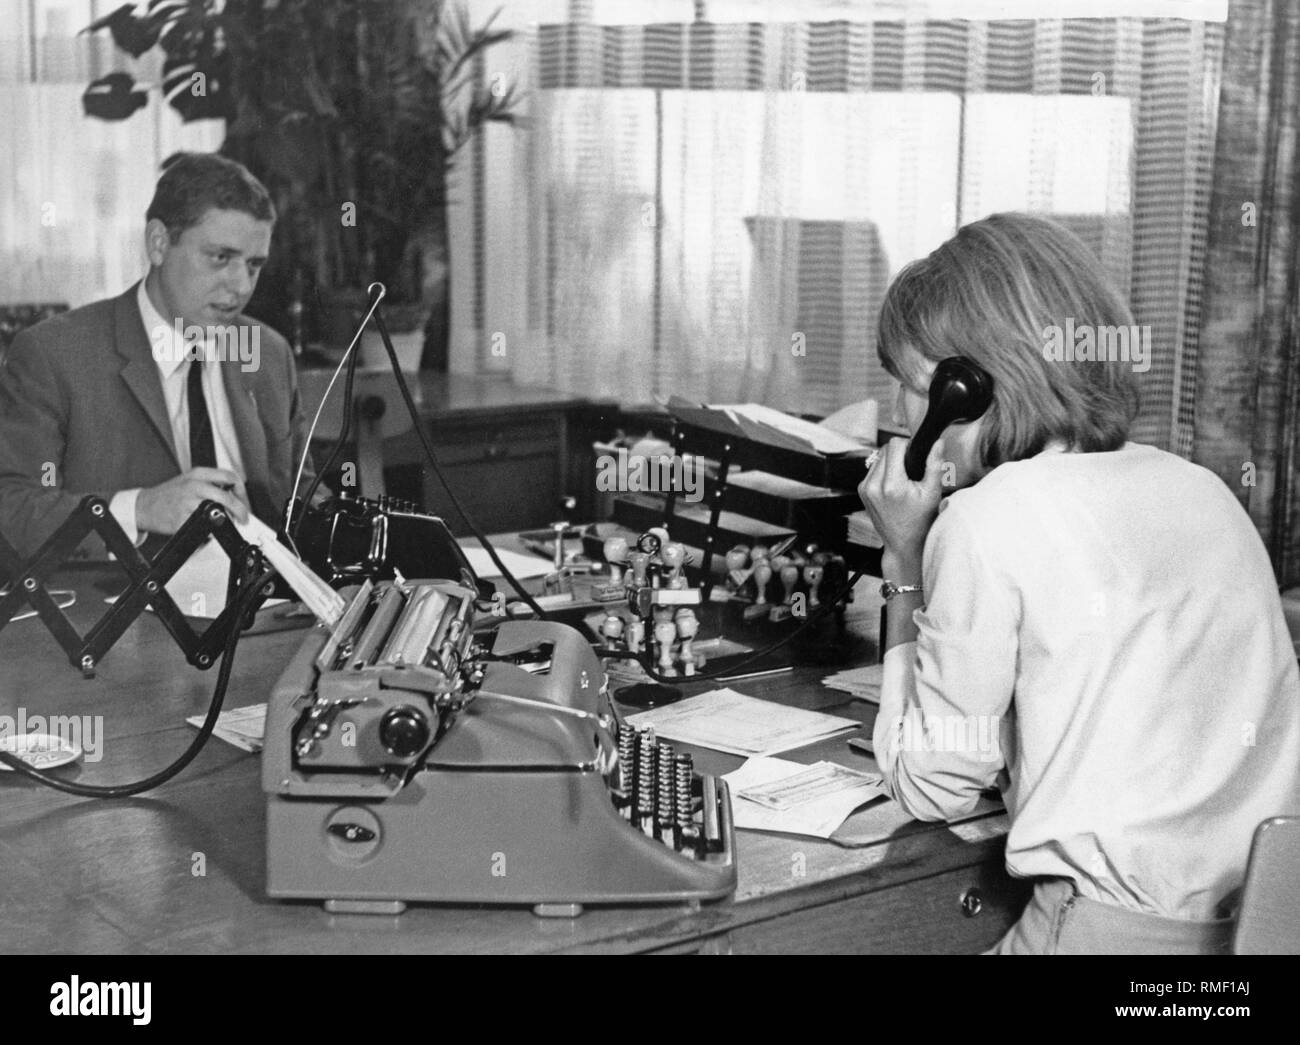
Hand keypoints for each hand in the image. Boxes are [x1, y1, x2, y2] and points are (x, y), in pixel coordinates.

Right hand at [135, 468, 249, 534]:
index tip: (243, 500)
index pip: (229, 477)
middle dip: (240, 510)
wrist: (144, 506)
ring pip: (218, 513)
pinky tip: (207, 529)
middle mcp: (194, 486)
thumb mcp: (189, 480)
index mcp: (198, 474)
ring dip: (227, 521)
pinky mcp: (182, 520)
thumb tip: (235, 496)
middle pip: (227, 497)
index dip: (241, 491)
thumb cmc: (169, 495)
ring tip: (227, 523)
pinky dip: (210, 532)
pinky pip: (204, 528)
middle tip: (244, 518)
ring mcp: (188, 503)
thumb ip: (211, 484)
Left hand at [858, 437, 945, 573]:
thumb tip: (938, 442)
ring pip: (878, 457)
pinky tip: (894, 485)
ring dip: (891, 462)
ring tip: (904, 479)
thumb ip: (934, 464)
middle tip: (912, 470)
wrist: (904, 544)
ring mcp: (865, 488)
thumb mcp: (932, 493)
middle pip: (885, 449)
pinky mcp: (861, 491)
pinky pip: (872, 469)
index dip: (908, 445)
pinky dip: (884, 471)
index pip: (894, 445)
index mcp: (892, 484)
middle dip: (900, 454)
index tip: (916, 455)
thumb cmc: (921, 521)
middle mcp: (873, 485)